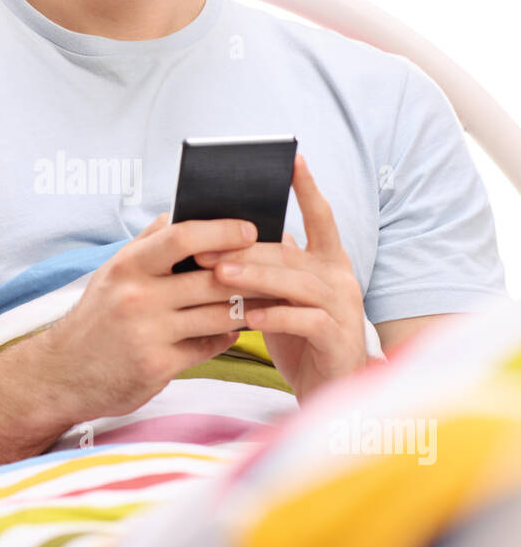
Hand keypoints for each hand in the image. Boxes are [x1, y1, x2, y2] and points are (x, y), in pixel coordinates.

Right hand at [37, 211, 267, 420]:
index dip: (221, 230)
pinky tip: (236, 331)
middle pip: (210, 278)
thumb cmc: (95, 319)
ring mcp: (148, 333)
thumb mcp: (110, 274)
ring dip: (248, 307)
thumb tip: (175, 214)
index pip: (182, 236)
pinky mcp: (157, 366)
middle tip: (279, 267)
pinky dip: (227, 337)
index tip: (251, 229)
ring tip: (268, 299)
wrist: (62, 375)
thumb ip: (145, 244)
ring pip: (218, 314)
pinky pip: (208, 346)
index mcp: (128, 266)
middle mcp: (137, 296)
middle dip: (250, 273)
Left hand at [193, 153, 367, 403]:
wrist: (331, 388)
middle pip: (290, 253)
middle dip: (245, 249)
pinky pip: (304, 320)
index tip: (293, 159)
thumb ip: (268, 266)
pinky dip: (276, 316)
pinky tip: (250, 316)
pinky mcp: (337, 337)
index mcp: (328, 260)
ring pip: (295, 283)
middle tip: (204, 247)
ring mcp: (342, 306)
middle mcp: (339, 277)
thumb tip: (225, 235)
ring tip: (219, 276)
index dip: (308, 188)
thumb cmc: (299, 337)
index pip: (321, 216)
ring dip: (255, 278)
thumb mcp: (281, 295)